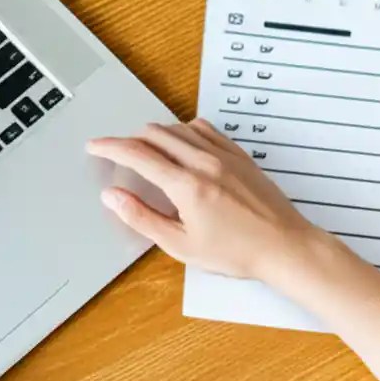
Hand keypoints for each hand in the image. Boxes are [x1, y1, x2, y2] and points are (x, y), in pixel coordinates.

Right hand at [86, 118, 329, 283]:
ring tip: (145, 150)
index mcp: (186, 186)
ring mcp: (223, 155)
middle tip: (117, 153)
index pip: (137, 155)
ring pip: (177, 128)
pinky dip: (183, 131)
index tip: (95, 146)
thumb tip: (113, 197)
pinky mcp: (238, 155)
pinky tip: (181, 143)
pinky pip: (204, 129)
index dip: (110, 147)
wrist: (284, 247)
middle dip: (129, 140)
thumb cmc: (236, 252)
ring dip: (155, 134)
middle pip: (154, 134)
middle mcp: (203, 163)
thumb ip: (142, 217)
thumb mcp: (180, 245)